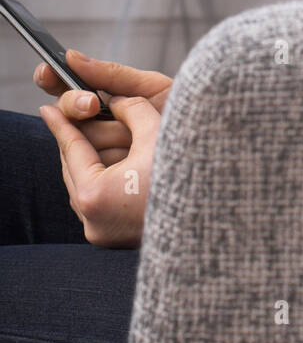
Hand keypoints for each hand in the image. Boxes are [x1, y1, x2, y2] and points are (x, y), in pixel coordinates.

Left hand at [36, 51, 172, 247]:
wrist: (214, 215)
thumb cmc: (188, 177)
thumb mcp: (157, 132)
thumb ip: (131, 109)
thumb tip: (117, 102)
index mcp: (96, 196)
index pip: (71, 150)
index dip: (61, 124)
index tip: (47, 107)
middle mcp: (93, 221)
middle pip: (72, 170)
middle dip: (73, 143)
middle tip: (69, 119)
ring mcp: (103, 234)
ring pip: (83, 188)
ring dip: (87, 163)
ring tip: (89, 140)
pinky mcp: (115, 240)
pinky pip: (97, 204)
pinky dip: (101, 182)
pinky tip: (110, 166)